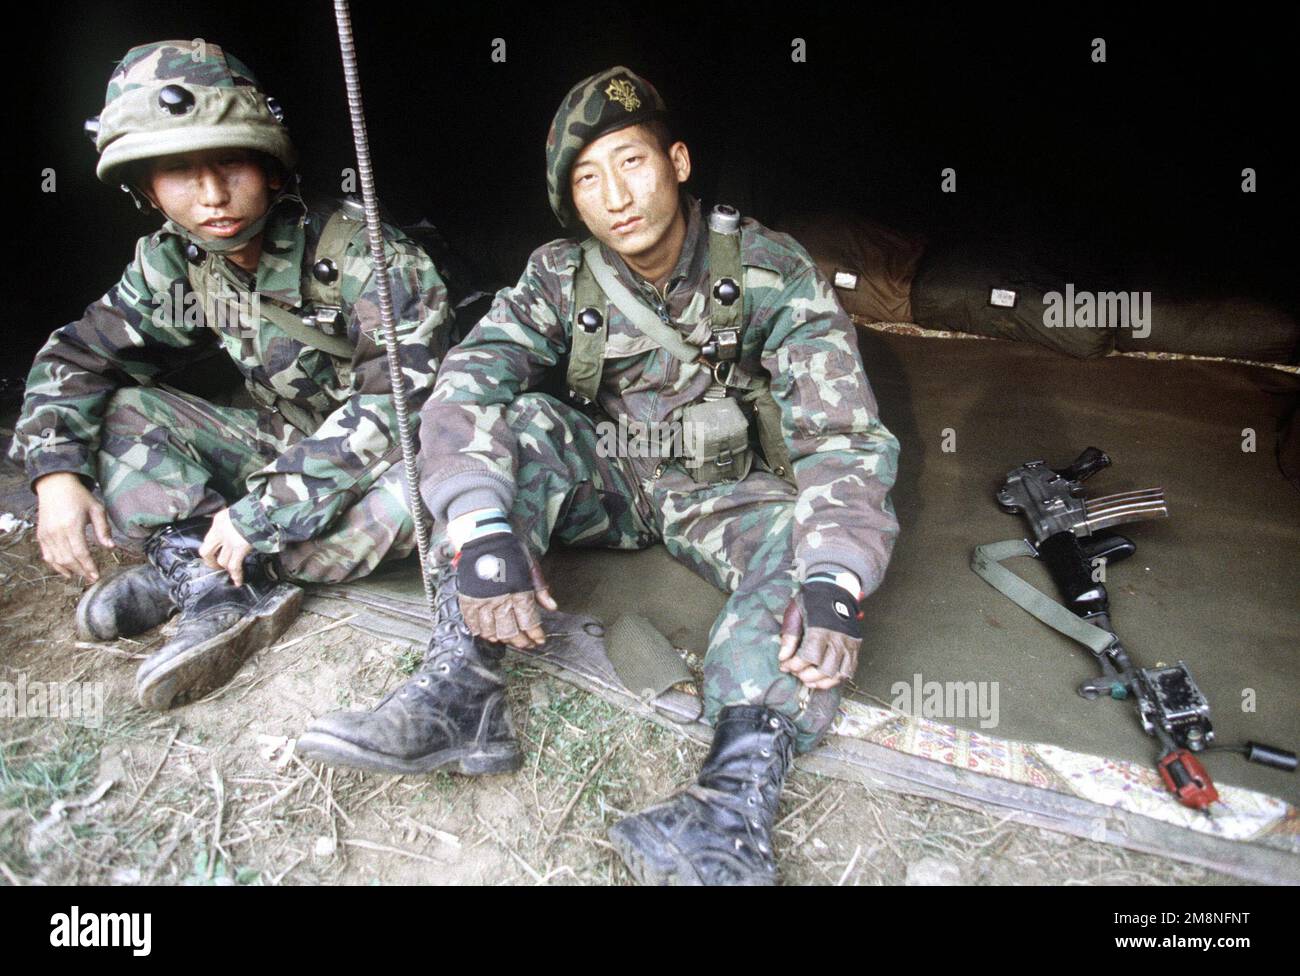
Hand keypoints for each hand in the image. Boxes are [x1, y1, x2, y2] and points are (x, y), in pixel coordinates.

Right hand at [34, 472, 114, 581]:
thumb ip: (103, 529)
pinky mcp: (41, 535)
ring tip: (82, 576)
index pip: (80, 553)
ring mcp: (47, 535)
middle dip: (81, 571)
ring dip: (70, 570)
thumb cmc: (79, 496)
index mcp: (72, 525)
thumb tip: (111, 547)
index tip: (97, 576)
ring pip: (57, 560)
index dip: (89, 566)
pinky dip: (56, 566)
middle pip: (69, 559)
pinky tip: (67, 572)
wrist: (55, 485)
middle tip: (92, 578)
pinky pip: (47, 555)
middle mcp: (57, 532)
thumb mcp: (96, 509)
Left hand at [199, 508, 253, 585]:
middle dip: (210, 562)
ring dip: (226, 568)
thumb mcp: (238, 511)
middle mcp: (220, 531)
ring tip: (231, 572)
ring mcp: (230, 540)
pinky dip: (236, 575)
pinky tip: (238, 581)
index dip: (211, 549)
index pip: (208, 538)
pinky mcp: (240, 548)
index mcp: (219, 520)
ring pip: (222, 560)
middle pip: (206, 551)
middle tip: (216, 566)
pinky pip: (234, 566)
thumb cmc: (256, 509)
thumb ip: (232, 521)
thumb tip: (235, 530)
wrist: (265, 508)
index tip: (214, 554)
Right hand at [456, 533, 557, 649]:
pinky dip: (480, 631)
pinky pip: (472, 623)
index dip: (535, 634)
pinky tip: (488, 633)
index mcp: (519, 590)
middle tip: (526, 643)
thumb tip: (552, 608)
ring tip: (507, 639)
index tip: (539, 640)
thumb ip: (540, 589)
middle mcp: (500, 599)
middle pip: (511, 631)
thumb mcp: (530, 566)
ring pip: (492, 631)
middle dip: (520, 641)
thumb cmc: (510, 551)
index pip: (529, 621)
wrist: (484, 537)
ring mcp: (482, 601)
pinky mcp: (468, 599)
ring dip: (501, 638)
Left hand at [777, 582, 862, 689]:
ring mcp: (849, 644)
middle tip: (796, 672)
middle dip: (806, 675)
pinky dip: (837, 679)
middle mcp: (838, 639)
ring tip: (809, 680)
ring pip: (838, 674)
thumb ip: (789, 636)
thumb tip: (783, 658)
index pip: (808, 657)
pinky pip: (849, 670)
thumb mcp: (795, 613)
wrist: (836, 589)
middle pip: (824, 669)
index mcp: (821, 629)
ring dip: (822, 682)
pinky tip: (824, 679)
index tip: (785, 665)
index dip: (794, 665)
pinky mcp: (856, 647)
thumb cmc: (812, 601)